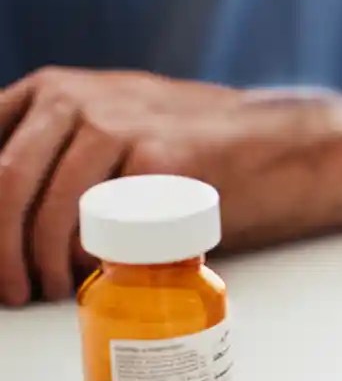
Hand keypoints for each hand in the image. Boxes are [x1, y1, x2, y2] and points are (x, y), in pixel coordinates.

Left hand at [0, 67, 244, 304]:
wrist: (275, 141)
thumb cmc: (190, 145)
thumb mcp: (109, 120)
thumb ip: (56, 146)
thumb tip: (8, 218)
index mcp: (52, 90)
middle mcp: (75, 99)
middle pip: (6, 181)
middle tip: (9, 287)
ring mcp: (118, 126)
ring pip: (49, 207)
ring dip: (39, 263)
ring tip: (49, 290)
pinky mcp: (158, 159)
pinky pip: (103, 222)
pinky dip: (90, 258)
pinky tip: (95, 274)